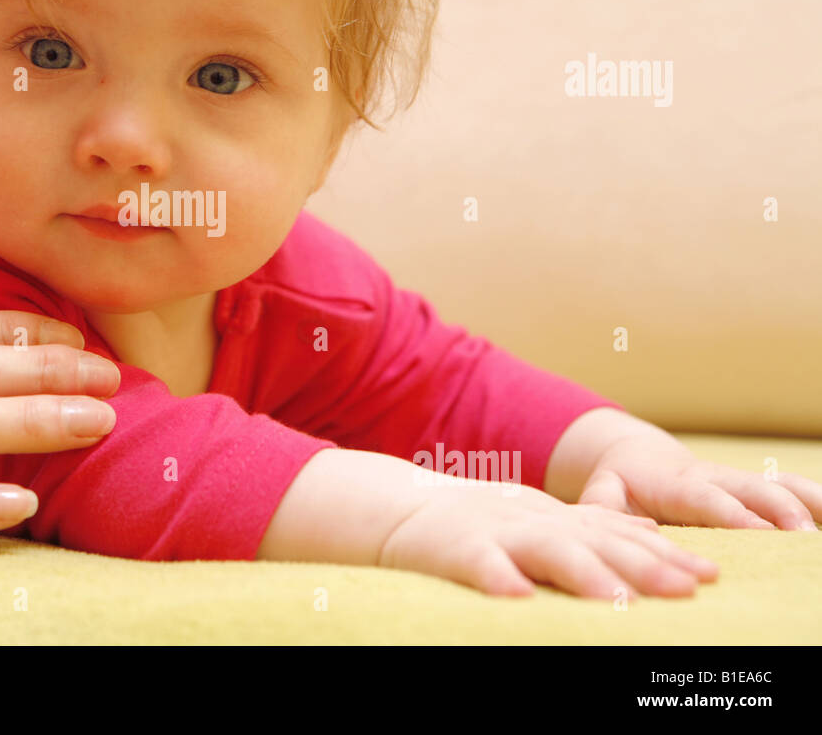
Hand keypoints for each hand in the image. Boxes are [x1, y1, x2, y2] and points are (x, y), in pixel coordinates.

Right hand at [379, 477, 718, 599]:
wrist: (398, 506)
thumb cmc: (473, 521)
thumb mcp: (538, 514)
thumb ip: (592, 522)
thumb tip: (650, 527)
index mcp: (555, 518)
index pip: (618, 533)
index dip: (664, 552)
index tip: (709, 574)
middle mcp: (532, 521)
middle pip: (594, 540)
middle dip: (642, 564)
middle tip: (687, 587)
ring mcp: (494, 533)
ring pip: (544, 550)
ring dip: (583, 572)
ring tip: (617, 599)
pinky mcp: (454, 549)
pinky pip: (478, 565)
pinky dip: (496, 578)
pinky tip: (516, 597)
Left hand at [577, 435, 821, 530]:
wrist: (634, 457)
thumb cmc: (619, 484)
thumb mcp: (602, 491)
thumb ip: (601, 504)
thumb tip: (604, 516)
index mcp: (677, 482)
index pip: (708, 498)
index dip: (734, 513)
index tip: (760, 531)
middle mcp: (713, 477)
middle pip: (753, 489)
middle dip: (781, 510)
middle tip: (804, 536)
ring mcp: (736, 480)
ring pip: (778, 484)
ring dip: (807, 503)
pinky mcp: (752, 486)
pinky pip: (792, 486)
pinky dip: (816, 498)